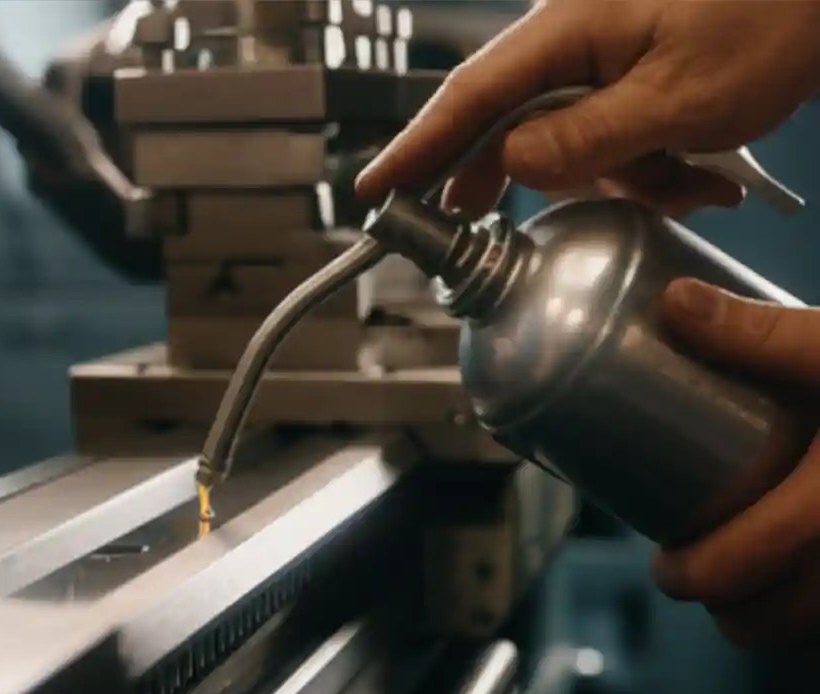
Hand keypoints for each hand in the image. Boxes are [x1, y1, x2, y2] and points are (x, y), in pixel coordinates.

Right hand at [355, 0, 819, 217]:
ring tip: (692, 181)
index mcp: (567, 32)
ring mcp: (604, 58)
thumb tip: (511, 165)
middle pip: (508, 126)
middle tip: (480, 220)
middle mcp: (573, 42)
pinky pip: (612, 135)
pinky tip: (704, 174)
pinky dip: (651, 166)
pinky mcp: (633, 74)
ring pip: (569, 142)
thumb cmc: (773, 12)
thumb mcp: (681, 97)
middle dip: (521, 178)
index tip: (373, 189)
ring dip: (621, 179)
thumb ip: (586, 139)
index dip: (416, 149)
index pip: (468, 99)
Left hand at [654, 278, 819, 648]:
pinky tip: (807, 600)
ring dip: (781, 625)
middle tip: (695, 581)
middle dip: (734, 612)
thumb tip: (673, 300)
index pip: (757, 555)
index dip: (701, 574)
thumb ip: (764, 332)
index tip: (666, 568)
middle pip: (787, 617)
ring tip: (743, 595)